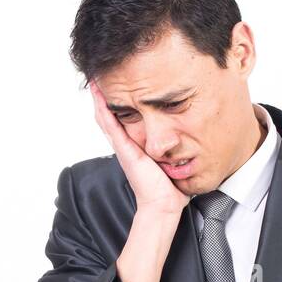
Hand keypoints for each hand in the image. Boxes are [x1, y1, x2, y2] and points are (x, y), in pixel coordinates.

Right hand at [89, 79, 189, 215]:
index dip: (116, 102)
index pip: (121, 120)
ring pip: (105, 117)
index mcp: (134, 146)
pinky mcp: (125, 150)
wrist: (163, 204)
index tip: (117, 84)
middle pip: (108, 116)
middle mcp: (125, 145)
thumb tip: (187, 136)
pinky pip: (111, 125)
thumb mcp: (171, 159)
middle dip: (103, 97)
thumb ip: (173, 147)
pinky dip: (103, 109)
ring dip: (99, 99)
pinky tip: (99, 95)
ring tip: (94, 80)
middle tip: (98, 77)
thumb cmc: (168, 187)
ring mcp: (123, 147)